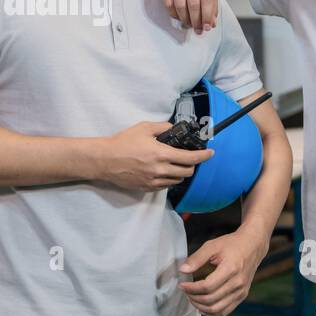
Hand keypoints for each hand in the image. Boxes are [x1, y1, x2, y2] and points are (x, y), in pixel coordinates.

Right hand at [95, 121, 212, 191]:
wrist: (105, 160)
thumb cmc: (123, 142)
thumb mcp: (143, 127)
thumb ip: (163, 127)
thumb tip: (174, 128)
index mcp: (161, 153)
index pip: (190, 158)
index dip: (203, 156)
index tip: (210, 153)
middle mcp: (160, 170)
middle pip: (187, 172)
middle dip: (192, 165)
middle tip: (190, 158)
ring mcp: (153, 181)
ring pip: (177, 181)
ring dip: (180, 173)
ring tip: (175, 164)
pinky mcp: (147, 188)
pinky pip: (165, 186)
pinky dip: (168, 179)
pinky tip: (163, 171)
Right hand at [161, 0, 217, 33]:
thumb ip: (212, 4)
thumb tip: (211, 24)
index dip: (207, 16)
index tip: (207, 27)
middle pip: (193, 4)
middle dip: (196, 20)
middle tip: (198, 29)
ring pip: (180, 5)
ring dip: (185, 19)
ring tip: (189, 24)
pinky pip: (168, 3)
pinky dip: (173, 14)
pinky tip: (178, 17)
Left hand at [177, 227, 269, 315]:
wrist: (252, 246)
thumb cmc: (231, 244)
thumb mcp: (212, 246)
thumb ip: (197, 258)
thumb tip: (182, 270)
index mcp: (231, 269)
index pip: (207, 286)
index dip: (191, 288)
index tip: (182, 285)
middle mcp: (238, 283)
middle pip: (211, 300)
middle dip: (194, 298)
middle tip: (185, 291)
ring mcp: (241, 292)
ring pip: (217, 309)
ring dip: (201, 307)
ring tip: (192, 298)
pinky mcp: (242, 296)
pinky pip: (225, 311)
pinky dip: (211, 312)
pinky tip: (202, 307)